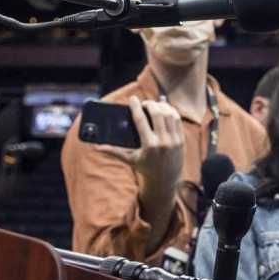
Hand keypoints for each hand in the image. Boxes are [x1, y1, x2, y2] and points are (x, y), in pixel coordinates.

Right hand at [123, 99, 187, 231]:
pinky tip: (164, 109)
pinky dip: (171, 111)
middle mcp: (163, 141)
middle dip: (149, 104)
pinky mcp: (181, 139)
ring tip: (154, 105)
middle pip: (157, 114)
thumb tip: (97, 147)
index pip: (141, 120)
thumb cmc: (145, 169)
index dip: (136, 107)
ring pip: (169, 114)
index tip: (132, 98)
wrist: (165, 181)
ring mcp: (174, 140)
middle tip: (144, 103)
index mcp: (149, 145)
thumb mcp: (130, 160)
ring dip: (161, 106)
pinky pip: (177, 120)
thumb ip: (114, 151)